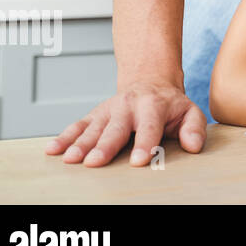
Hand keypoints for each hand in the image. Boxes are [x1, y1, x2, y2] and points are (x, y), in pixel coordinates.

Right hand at [44, 77, 205, 166]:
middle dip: (105, 146)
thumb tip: (194, 146)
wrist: (150, 82)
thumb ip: (194, 128)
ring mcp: (109, 110)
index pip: (150, 127)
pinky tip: (52, 150)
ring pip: (93, 128)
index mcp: (154, 106)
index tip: (138, 161)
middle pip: (115, 129)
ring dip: (80, 144)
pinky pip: (77, 125)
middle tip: (94, 162)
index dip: (145, 143)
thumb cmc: (170, 105)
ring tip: (70, 160)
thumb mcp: (190, 111)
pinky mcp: (95, 115)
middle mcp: (128, 106)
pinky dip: (64, 137)